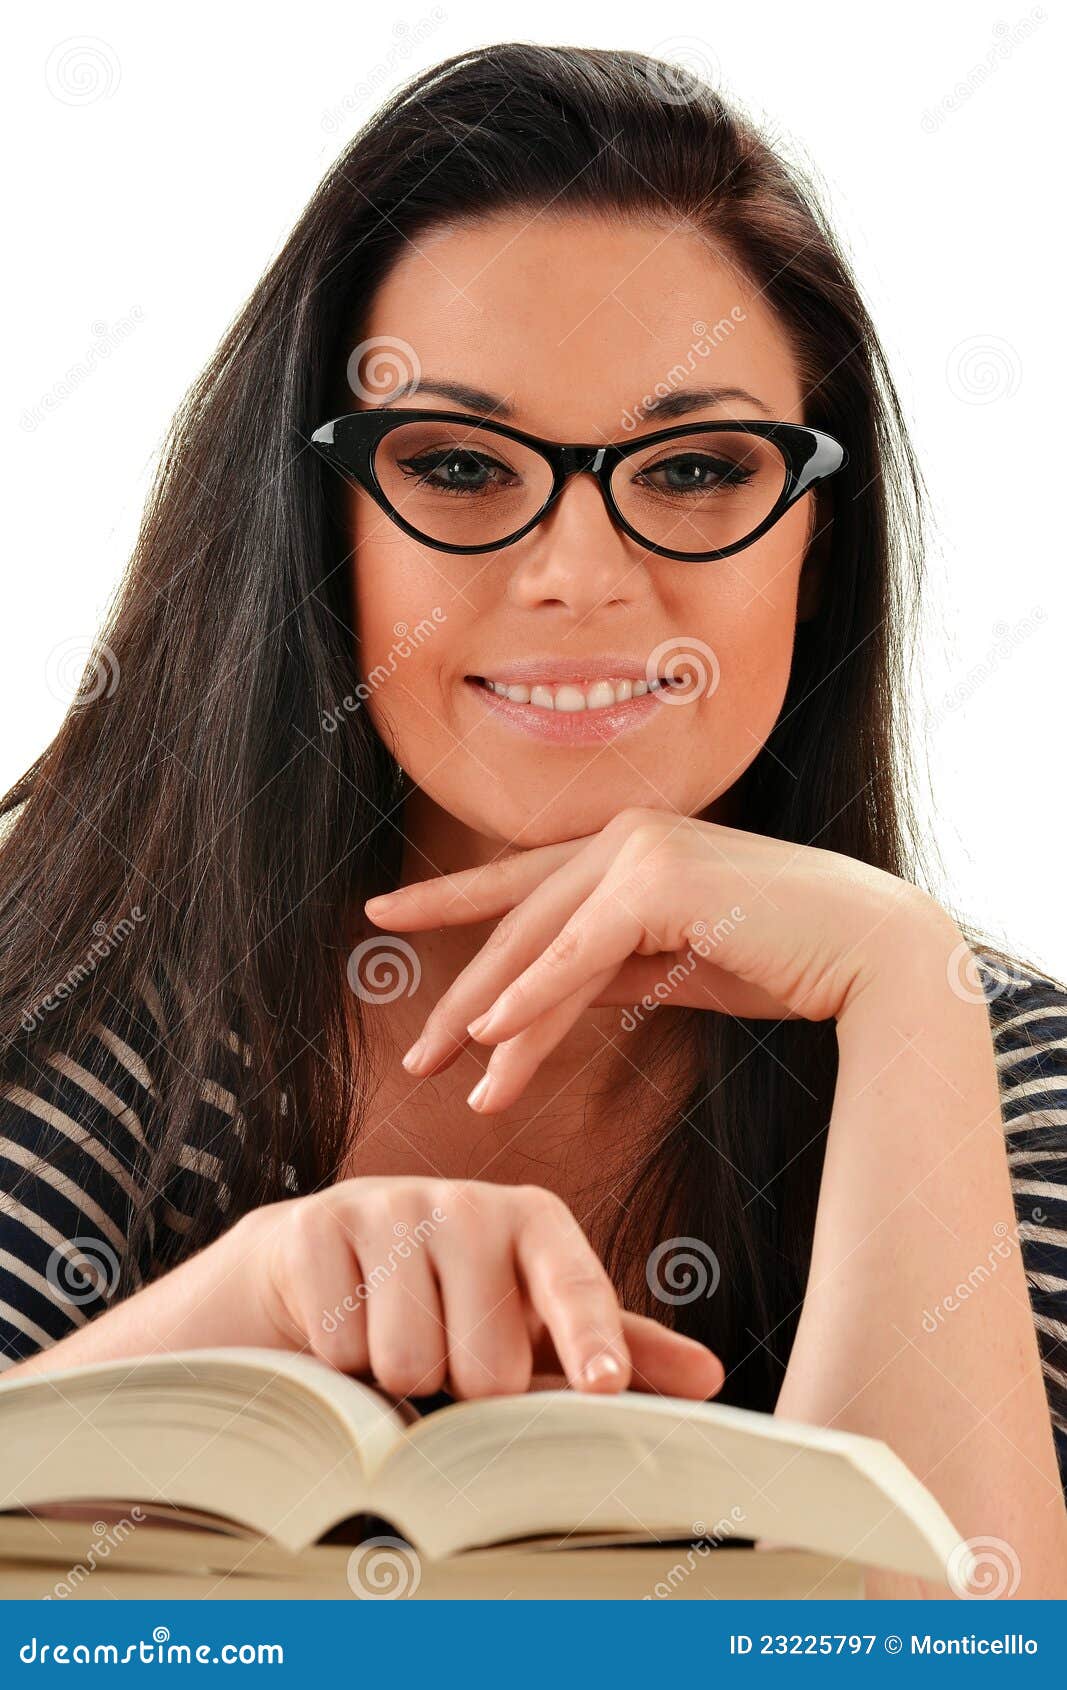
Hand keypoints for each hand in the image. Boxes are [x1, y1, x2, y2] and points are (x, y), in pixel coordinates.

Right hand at [248, 1175, 724, 1401]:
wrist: (314, 1262)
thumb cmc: (447, 1296)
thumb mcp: (530, 1317)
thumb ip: (616, 1344)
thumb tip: (711, 1378)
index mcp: (533, 1220)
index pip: (572, 1284)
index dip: (590, 1337)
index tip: (604, 1383)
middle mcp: (466, 1202)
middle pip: (485, 1364)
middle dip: (461, 1386)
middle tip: (445, 1354)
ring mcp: (388, 1205)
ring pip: (408, 1361)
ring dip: (397, 1378)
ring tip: (391, 1336)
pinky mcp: (317, 1225)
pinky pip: (342, 1347)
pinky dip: (338, 1363)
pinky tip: (339, 1321)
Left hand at [365, 806, 948, 1111]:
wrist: (867, 950)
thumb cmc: (777, 956)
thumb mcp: (668, 965)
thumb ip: (605, 967)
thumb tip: (539, 1003)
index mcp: (624, 846)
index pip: (518, 879)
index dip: (447, 899)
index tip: (385, 916)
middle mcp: (622, 836)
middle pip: (517, 923)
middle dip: (461, 994)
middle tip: (415, 1055)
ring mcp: (639, 849)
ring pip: (540, 946)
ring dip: (491, 1020)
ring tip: (450, 1078)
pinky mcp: (659, 881)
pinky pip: (579, 951)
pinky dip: (534, 997)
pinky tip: (491, 1038)